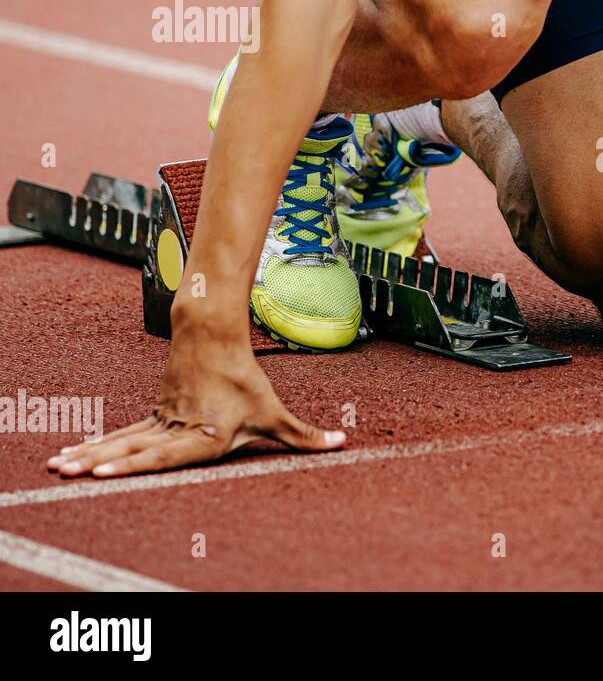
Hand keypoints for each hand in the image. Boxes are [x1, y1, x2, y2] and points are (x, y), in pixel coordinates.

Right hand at [47, 310, 344, 477]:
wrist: (211, 334)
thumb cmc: (243, 377)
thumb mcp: (274, 411)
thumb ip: (303, 435)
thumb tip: (341, 443)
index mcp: (201, 434)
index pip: (163, 454)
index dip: (133, 465)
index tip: (103, 473)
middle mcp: (175, 429)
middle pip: (131, 449)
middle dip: (98, 464)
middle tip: (67, 474)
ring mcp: (158, 421)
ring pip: (118, 441)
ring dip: (87, 455)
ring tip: (56, 468)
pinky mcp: (151, 415)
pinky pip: (119, 435)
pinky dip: (93, 447)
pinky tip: (70, 458)